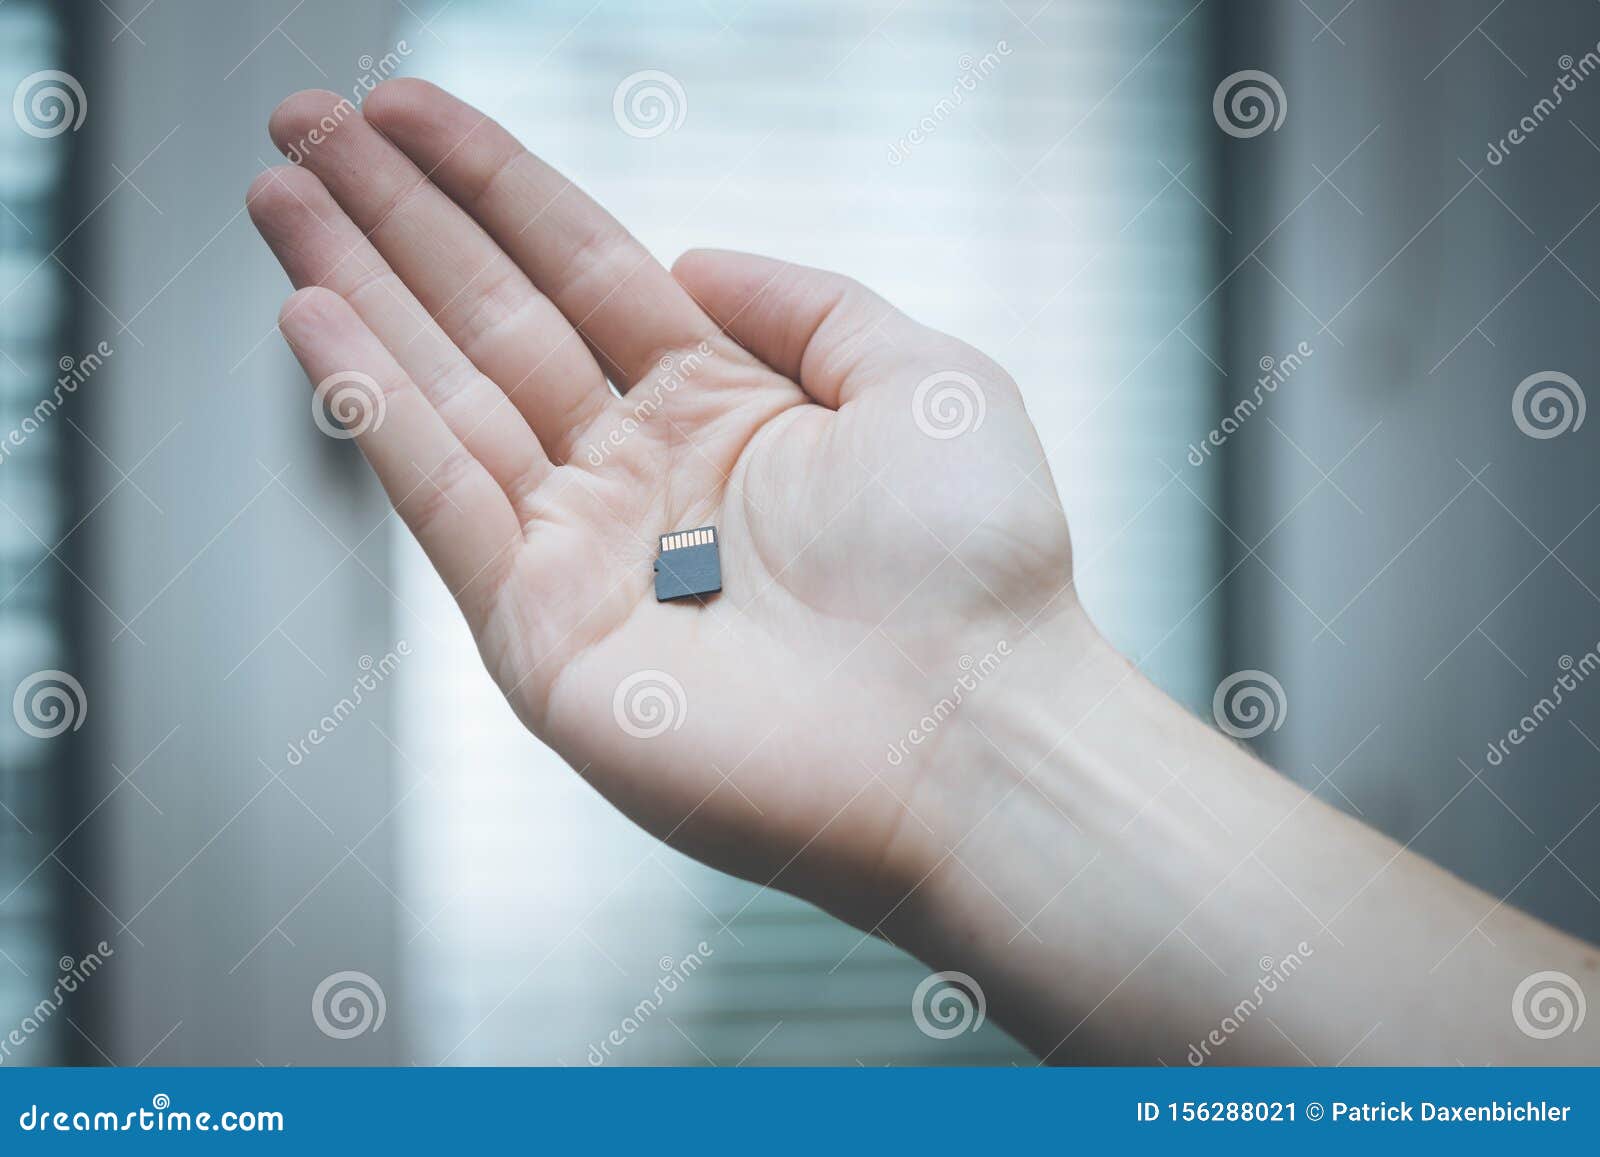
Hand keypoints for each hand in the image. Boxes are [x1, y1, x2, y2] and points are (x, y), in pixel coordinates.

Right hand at [250, 79, 1080, 929]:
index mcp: (725, 412)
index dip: (492, 184)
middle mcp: (644, 478)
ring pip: (448, 397)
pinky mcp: (547, 642)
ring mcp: (588, 557)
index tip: (403, 106)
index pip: (583, 268)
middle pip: (494, 318)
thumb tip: (693, 258)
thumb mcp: (919, 380)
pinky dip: (376, 416)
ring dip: (357, 292)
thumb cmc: (975, 570)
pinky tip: (315, 322)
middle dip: (395, 219)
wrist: (975, 736)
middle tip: (301, 125)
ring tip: (277, 197)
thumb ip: (808, 304)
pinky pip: (446, 504)